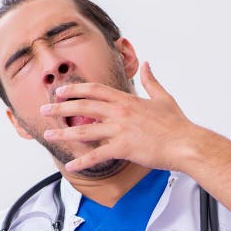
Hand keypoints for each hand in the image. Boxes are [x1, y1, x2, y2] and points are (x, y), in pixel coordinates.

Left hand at [40, 61, 200, 172]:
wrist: (186, 143)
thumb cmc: (177, 124)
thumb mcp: (163, 97)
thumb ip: (152, 81)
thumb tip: (147, 65)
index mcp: (127, 100)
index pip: (94, 90)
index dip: (75, 90)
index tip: (61, 91)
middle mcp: (120, 112)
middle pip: (83, 107)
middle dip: (60, 108)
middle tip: (44, 109)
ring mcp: (120, 130)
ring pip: (84, 131)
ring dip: (64, 133)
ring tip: (48, 135)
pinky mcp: (123, 148)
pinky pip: (97, 156)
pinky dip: (82, 161)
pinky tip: (70, 165)